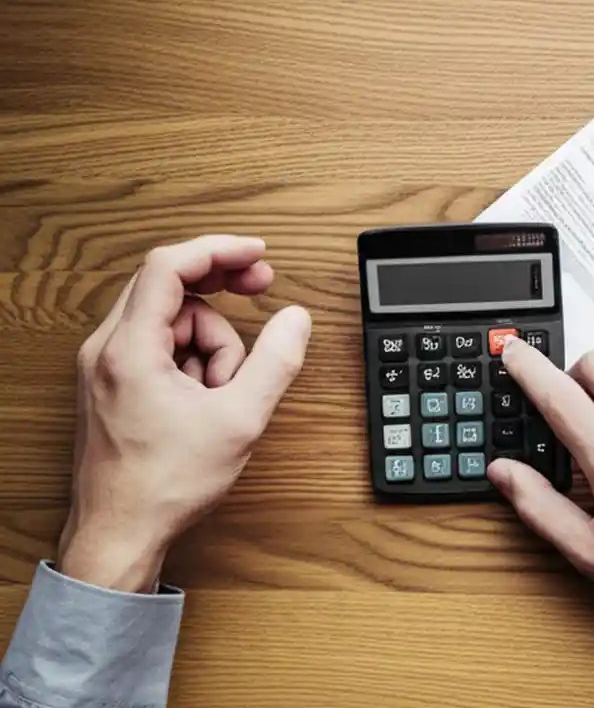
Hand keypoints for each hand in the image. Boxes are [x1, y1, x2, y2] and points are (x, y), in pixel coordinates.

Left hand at [58, 235, 311, 592]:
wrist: (119, 533)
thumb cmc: (164, 486)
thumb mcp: (240, 420)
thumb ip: (276, 362)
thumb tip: (296, 319)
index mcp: (129, 349)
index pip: (169, 266)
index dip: (219, 251)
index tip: (257, 254)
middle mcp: (107, 349)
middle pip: (171, 288)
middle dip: (221, 292)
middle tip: (262, 289)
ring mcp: (106, 367)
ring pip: (171, 322)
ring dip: (211, 343)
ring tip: (225, 392)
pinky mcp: (113, 384)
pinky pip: (161, 348)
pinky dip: (193, 361)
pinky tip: (208, 398)